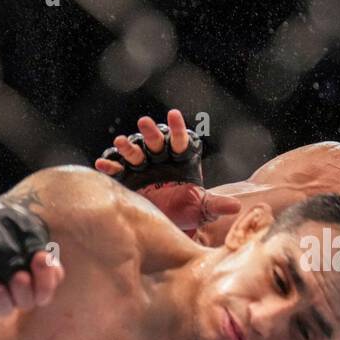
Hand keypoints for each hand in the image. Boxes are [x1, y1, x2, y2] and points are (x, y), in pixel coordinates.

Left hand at [0, 206, 63, 317]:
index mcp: (35, 271)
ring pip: (9, 309)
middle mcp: (20, 289)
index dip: (49, 274)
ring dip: (6, 300)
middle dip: (32, 287)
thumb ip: (26, 237)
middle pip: (35, 299)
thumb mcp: (9, 226)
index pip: (51, 280)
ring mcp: (0, 299)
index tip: (41, 257)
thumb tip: (38, 248)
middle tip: (21, 276)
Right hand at [95, 109, 239, 233]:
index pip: (181, 140)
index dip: (178, 129)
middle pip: (156, 141)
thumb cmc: (187, 210)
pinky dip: (111, 165)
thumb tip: (236, 207)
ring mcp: (143, 167)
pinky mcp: (127, 178)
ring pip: (136, 152)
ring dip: (128, 146)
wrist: (167, 224)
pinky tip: (103, 163)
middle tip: (145, 123)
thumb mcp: (202, 208)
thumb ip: (215, 205)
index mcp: (181, 160)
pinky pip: (118, 169)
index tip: (174, 115)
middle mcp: (161, 159)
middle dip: (151, 132)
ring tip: (120, 142)